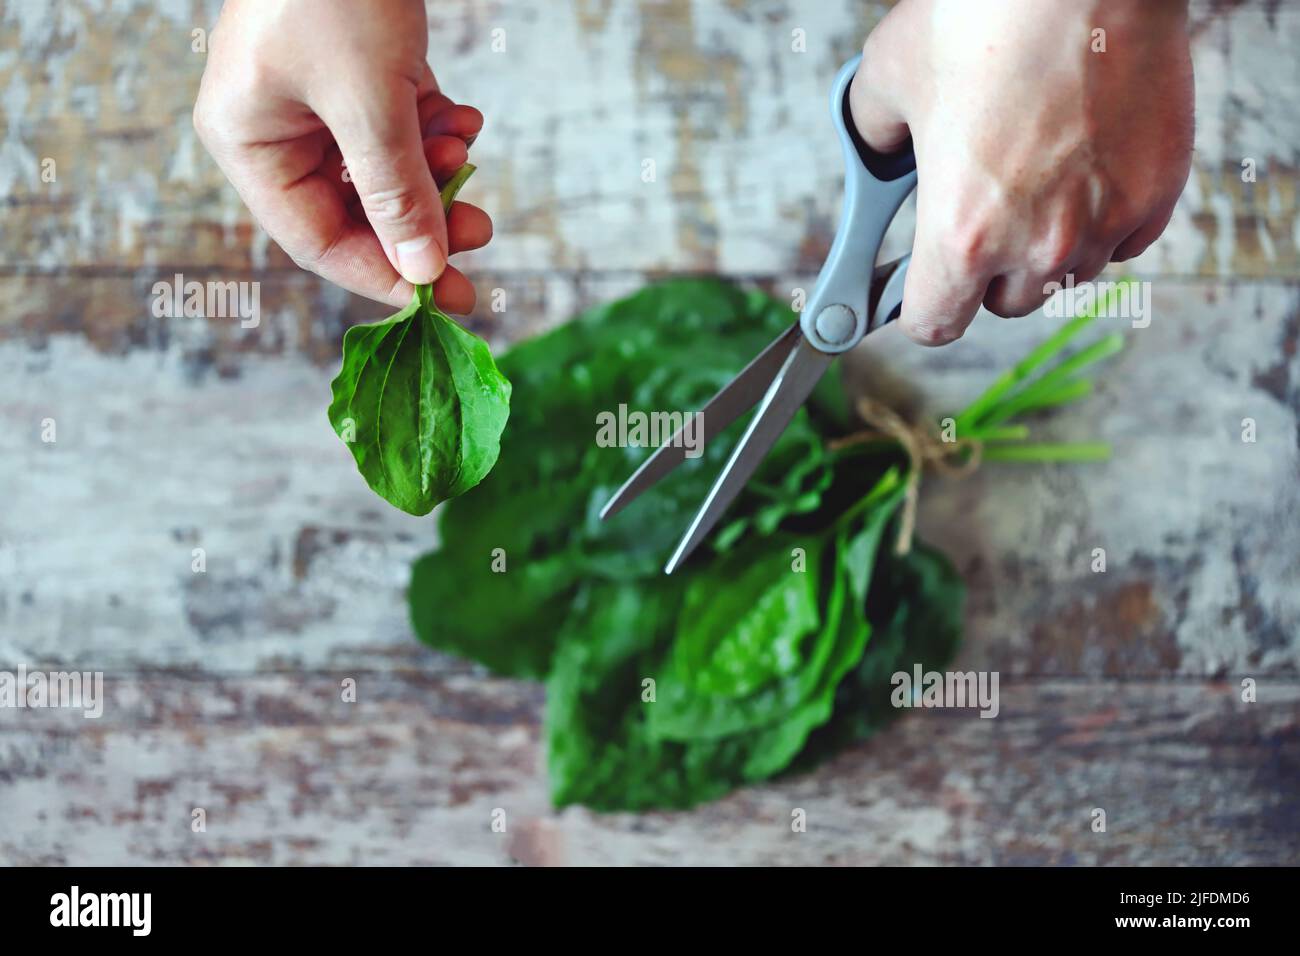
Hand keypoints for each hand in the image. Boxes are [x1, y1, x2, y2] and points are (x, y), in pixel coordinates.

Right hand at [193, 0, 491, 311]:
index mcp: (250, 142)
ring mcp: (319, 100)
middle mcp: (279, 128)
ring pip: (386, 170)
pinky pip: (402, 126)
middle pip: (358, 209)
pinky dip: (435, 130)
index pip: (316, 239)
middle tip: (481, 233)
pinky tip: (465, 120)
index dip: (381, 273)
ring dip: (435, 172)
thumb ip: (397, 189)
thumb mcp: (367, 100)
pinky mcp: (359, 72)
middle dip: (423, 219)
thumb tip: (425, 271)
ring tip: (468, 155)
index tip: (441, 296)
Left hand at [851, 0, 1192, 344]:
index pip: (936, 325)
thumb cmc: (990, 16)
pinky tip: (1084, 169)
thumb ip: (872, 138)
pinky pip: (1124, 240)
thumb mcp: (889, 77)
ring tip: (1035, 178)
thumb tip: (877, 154)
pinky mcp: (1156, 194)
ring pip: (1067, 275)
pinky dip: (1103, 220)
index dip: (922, 308)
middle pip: (1005, 304)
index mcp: (961, 235)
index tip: (920, 291)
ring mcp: (1104, 224)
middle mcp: (1037, 246)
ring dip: (1047, 248)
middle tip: (980, 212)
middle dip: (987, 272)